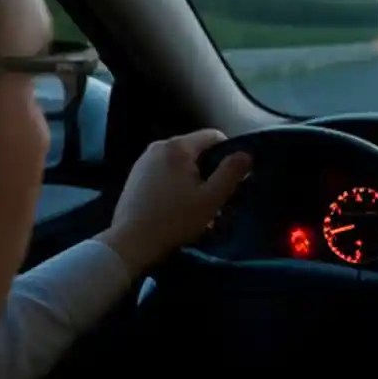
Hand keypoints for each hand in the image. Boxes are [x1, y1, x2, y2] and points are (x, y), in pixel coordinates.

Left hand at [95, 129, 250, 275]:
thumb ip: (231, 173)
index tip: (231, 178)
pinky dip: (174, 183)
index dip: (228, 154)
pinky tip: (175, 206)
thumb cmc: (175, 220)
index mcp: (178, 147)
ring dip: (192, 178)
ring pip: (179, 162)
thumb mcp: (211, 199)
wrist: (131, 242)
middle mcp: (159, 146)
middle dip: (208, 169)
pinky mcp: (135, 175)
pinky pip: (164, 171)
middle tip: (214, 197)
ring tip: (195, 205)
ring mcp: (143, 160)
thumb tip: (245, 154)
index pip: (214, 136)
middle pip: (196, 149)